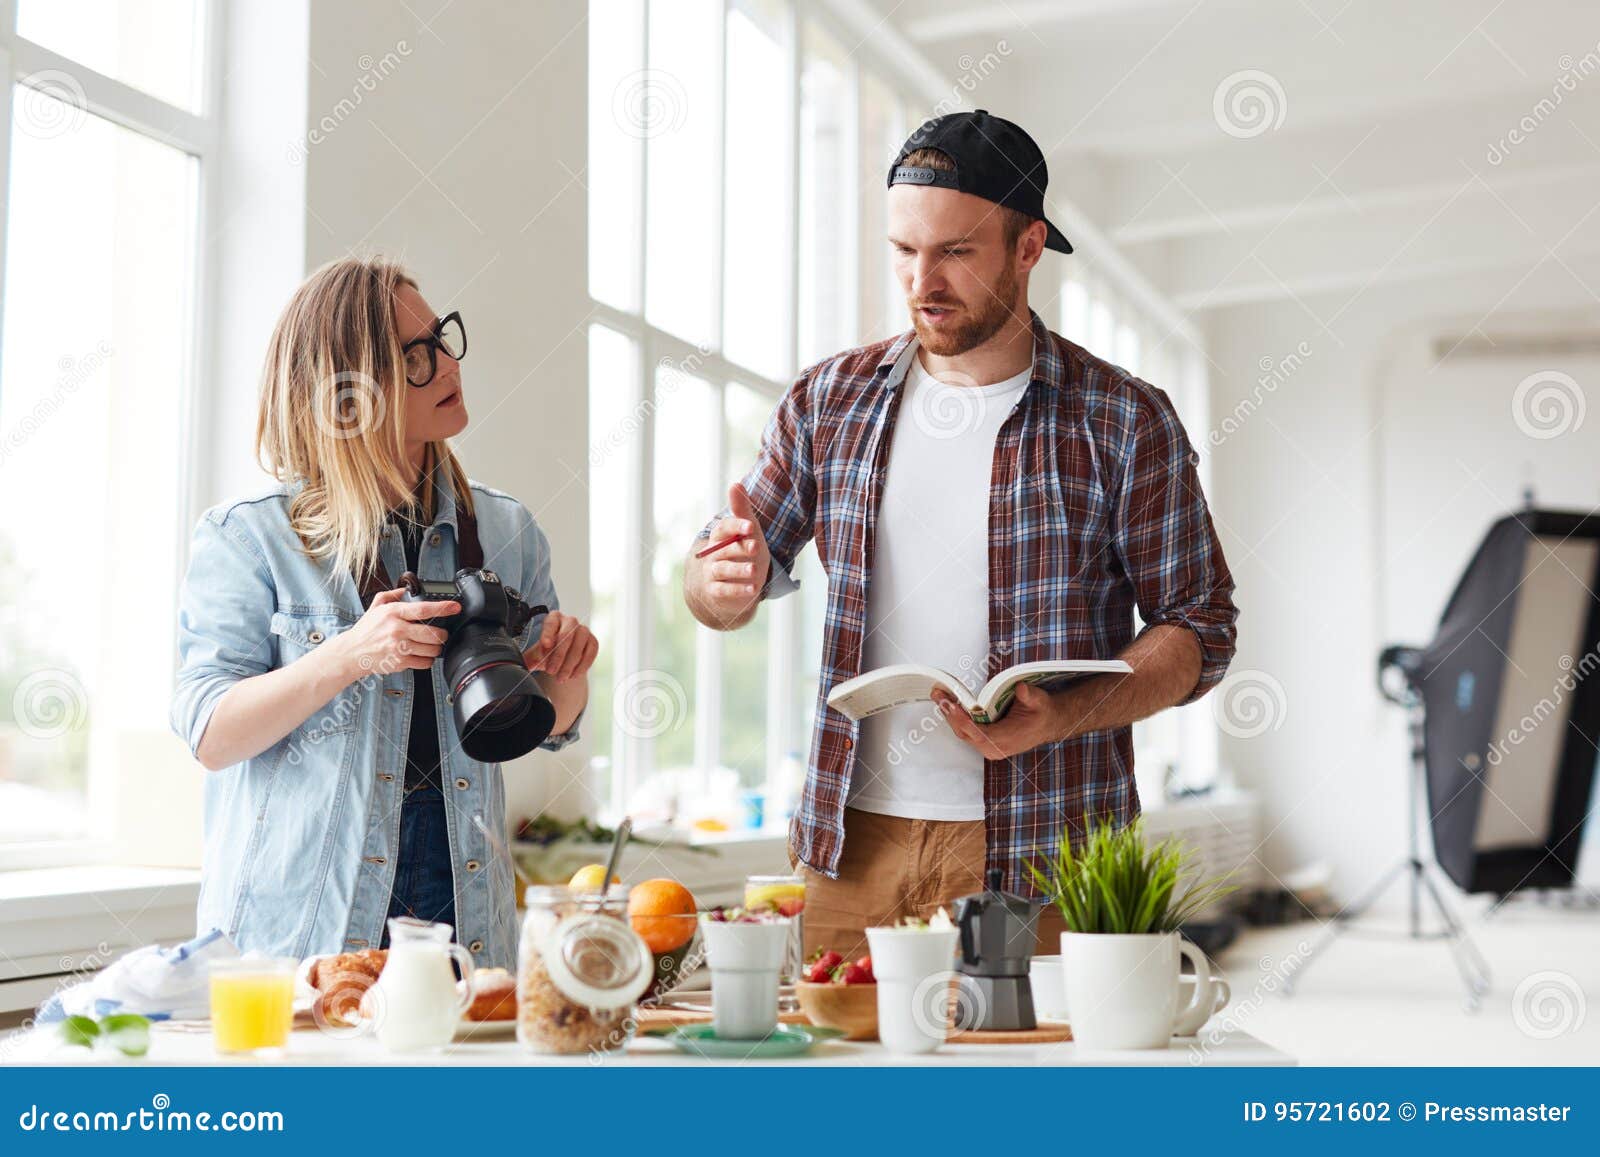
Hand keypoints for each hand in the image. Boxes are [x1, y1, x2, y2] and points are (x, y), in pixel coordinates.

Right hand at [328, 588, 455, 680]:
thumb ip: (392, 595)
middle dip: (442, 634)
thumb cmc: (366, 630)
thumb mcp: (376, 607)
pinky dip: (428, 660)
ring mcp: (399, 648)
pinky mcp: (400, 662)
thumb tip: (406, 589)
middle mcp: (397, 630)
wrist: (352, 652)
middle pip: (433, 632)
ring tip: (431, 645)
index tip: (455, 607)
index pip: (423, 609)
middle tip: (441, 633)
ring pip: (432, 649)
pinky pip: (425, 662)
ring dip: (436, 648)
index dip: (442, 608)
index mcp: (393, 613)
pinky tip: (422, 655)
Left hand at [522, 611, 597, 682]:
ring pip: (580, 644)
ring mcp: (584, 630)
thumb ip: (528, 658)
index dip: (548, 633)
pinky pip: (591, 652)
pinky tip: (573, 675)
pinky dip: (582, 665)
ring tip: (561, 677)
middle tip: (551, 671)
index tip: (545, 646)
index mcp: (553, 618)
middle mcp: (570, 621)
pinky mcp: (593, 641)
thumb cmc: (548, 653)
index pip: (551, 622)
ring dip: (570, 663)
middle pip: (567, 634)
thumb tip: (512, 665)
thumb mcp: (536, 654)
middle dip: (559, 655)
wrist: (563, 658)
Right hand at [688, 483, 770, 626]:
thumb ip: (742, 510)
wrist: (737, 583)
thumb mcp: (747, 531)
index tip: (751, 527)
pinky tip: (753, 590)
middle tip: (756, 547)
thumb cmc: (743, 552)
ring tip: (754, 570)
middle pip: (724, 549)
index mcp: (720, 536)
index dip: (737, 526)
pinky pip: (724, 590)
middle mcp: (712, 554)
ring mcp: (712, 573)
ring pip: (723, 570)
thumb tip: (735, 484)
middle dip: (740, 548)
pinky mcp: (715, 591)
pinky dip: (738, 590)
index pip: (724, 528)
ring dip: (738, 570)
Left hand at [933, 682, 1060, 759]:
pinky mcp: (984, 741)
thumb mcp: (1039, 701)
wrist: (1047, 723)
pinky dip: (956, 715)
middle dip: (949, 713)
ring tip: (940, 695)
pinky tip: (949, 702)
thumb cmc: (1041, 713)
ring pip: (962, 731)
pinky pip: (965, 729)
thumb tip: (1022, 689)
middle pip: (965, 732)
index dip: (962, 719)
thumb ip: (1030, 696)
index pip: (978, 733)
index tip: (950, 705)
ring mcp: (987, 746)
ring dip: (950, 713)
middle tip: (938, 694)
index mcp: (1006, 741)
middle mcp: (993, 748)